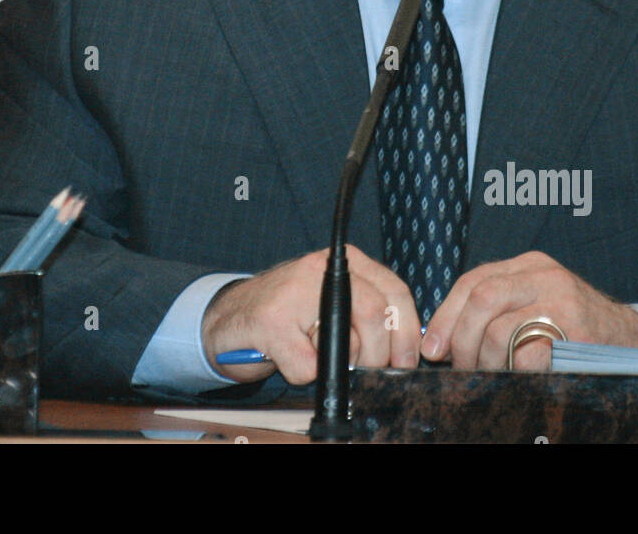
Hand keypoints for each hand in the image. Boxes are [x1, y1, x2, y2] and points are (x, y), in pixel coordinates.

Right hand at [202, 245, 421, 385]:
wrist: (229, 317)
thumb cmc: (287, 312)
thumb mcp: (333, 300)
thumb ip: (368, 311)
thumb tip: (408, 347)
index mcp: (343, 262)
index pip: (394, 291)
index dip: (407, 332)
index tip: (407, 360)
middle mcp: (319, 269)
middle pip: (374, 315)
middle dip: (378, 355)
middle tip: (365, 369)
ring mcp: (293, 294)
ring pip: (346, 344)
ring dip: (337, 365)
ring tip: (314, 351)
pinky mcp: (271, 324)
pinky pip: (309, 367)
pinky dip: (303, 375)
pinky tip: (287, 357)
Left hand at [421, 251, 637, 369]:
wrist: (631, 338)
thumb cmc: (572, 325)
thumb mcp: (534, 302)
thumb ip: (495, 308)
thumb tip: (442, 339)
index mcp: (527, 265)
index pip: (472, 281)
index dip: (446, 316)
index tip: (434, 347)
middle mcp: (543, 275)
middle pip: (481, 299)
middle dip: (461, 339)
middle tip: (460, 367)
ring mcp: (561, 301)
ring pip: (498, 330)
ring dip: (484, 362)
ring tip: (488, 375)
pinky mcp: (575, 332)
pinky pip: (526, 357)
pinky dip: (512, 374)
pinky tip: (515, 380)